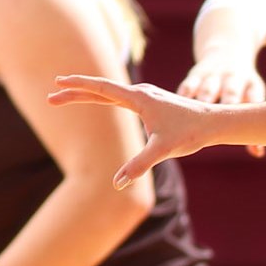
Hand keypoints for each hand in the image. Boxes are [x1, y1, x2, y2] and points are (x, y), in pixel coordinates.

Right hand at [48, 76, 220, 188]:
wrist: (214, 123)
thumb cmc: (191, 133)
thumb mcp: (163, 150)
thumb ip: (139, 165)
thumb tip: (118, 183)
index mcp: (139, 98)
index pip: (101, 88)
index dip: (79, 86)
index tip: (58, 82)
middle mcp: (140, 93)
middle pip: (100, 89)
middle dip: (75, 92)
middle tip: (50, 97)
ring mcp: (146, 96)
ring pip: (109, 92)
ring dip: (86, 94)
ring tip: (64, 97)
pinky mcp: (151, 102)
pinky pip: (120, 97)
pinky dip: (102, 97)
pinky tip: (97, 99)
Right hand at [180, 53, 265, 157]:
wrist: (227, 52)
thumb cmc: (241, 86)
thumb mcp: (252, 99)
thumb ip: (254, 125)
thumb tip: (258, 154)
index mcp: (250, 85)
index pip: (254, 99)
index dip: (252, 113)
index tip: (247, 130)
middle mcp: (232, 78)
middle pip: (231, 93)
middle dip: (227, 106)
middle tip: (222, 124)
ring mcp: (213, 76)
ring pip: (207, 91)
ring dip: (202, 105)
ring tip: (193, 124)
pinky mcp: (195, 76)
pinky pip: (187, 88)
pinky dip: (181, 100)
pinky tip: (171, 114)